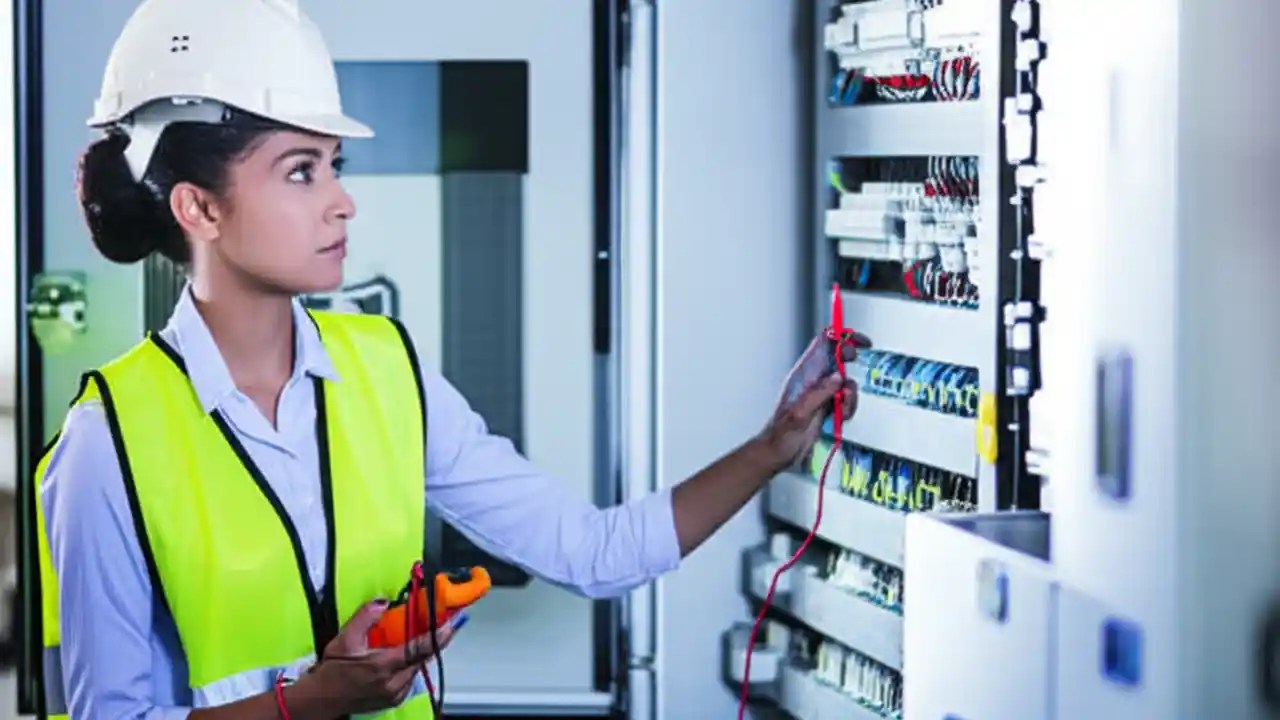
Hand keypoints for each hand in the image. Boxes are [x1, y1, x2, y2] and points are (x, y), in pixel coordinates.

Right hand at [308, 599, 457, 713]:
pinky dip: (413, 664)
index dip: (438, 636)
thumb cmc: (333, 670)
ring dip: (422, 653)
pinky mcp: (395, 699)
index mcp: (383, 666)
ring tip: (425, 636)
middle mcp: (394, 683)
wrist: (322, 699)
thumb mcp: (345, 640)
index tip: (452, 624)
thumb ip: (364, 618)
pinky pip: (411, 678)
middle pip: (422, 659)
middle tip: (442, 624)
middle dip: (433, 641)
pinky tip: (408, 654)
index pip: (419, 649)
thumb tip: (383, 602)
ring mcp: (396, 694)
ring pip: (418, 668)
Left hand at [755, 330, 870, 471]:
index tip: (859, 342)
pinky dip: (848, 408)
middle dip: (850, 371)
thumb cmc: (782, 434)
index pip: (824, 343)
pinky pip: (845, 400)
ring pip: (845, 382)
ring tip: (840, 409)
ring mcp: (821, 393)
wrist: (779, 452)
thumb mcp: (800, 413)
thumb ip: (819, 393)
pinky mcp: (827, 407)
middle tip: (847, 387)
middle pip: (838, 358)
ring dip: (850, 395)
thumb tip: (836, 377)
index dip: (842, 338)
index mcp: (804, 374)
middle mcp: (814, 380)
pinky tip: (839, 417)